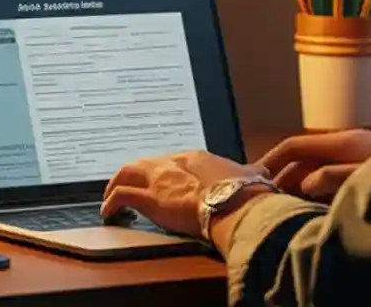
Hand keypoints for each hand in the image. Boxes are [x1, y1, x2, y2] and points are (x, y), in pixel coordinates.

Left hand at [101, 151, 268, 237]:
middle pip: (143, 164)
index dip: (161, 172)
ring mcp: (159, 180)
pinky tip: (109, 213)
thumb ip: (250, 173)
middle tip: (130, 188)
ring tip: (111, 199)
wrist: (236, 203)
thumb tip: (261, 174)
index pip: (170, 162)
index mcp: (195, 158)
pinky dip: (111, 203)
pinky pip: (121, 196)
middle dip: (134, 175)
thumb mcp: (250, 175)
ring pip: (126, 173)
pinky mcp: (151, 199)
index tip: (159, 182)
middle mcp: (172, 164)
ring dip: (115, 185)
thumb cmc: (245, 192)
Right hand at [255, 130, 370, 200]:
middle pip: (305, 161)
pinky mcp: (370, 178)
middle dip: (284, 179)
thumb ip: (332, 177)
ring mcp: (360, 161)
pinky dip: (320, 196)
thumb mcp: (365, 177)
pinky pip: (335, 183)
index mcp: (344, 142)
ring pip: (319, 173)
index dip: (272, 160)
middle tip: (266, 203)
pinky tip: (315, 213)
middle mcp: (348, 148)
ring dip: (301, 189)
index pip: (295, 146)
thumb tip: (306, 184)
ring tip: (286, 210)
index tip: (253, 179)